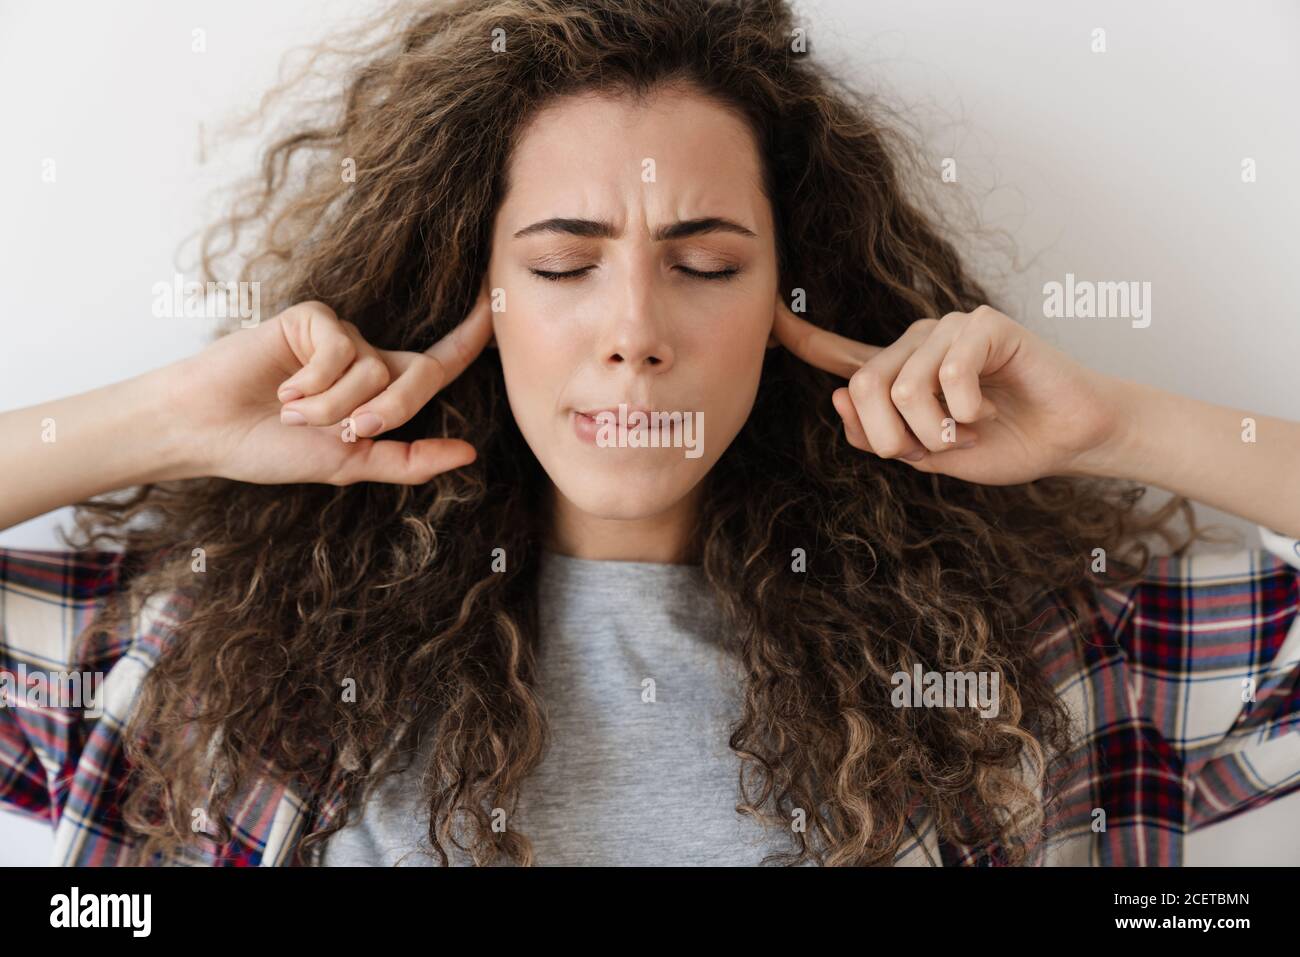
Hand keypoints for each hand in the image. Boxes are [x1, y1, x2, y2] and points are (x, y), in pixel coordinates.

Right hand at [170, 287, 493, 485]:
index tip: (502, 300)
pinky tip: (282, 389)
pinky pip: (340, 347)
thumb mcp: (349, 464)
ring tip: (291, 413)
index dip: (475, 335)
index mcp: (382, 390)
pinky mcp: (311, 318)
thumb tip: (469, 453)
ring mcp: (340, 336)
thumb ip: (410, 461)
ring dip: (332, 405)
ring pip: (373, 369)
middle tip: (346, 432)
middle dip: (387, 411)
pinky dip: (314, 381)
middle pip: (417, 376)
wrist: (209, 431)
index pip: (441, 362)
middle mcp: (367, 357)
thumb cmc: (273, 449)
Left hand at [772, 299, 1121, 484]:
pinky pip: (949, 372)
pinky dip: (967, 409)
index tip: (765, 317)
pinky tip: (988, 410)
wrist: (1067, 441)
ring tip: (972, 428)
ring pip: (905, 387)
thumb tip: (840, 395)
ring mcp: (949, 329)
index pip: (837, 353)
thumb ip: (879, 435)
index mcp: (897, 373)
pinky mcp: (985, 324)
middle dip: (893, 436)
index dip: (799, 337)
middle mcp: (915, 344)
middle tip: (935, 448)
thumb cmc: (1002, 443)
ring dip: (938, 428)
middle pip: (865, 386)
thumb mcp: (928, 455)